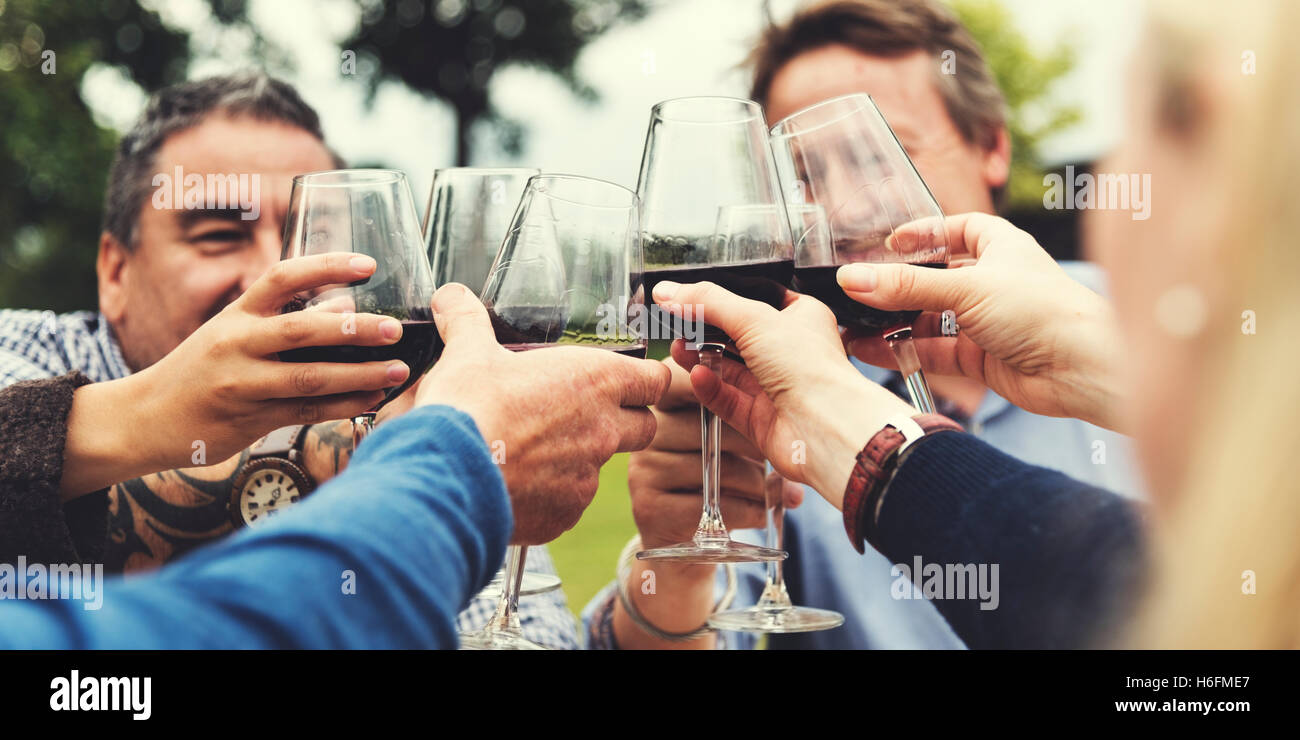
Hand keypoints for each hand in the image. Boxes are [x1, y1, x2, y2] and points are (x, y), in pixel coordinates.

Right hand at [63, 254, 409, 494]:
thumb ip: (287, 321)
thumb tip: (346, 307)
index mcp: (236, 314)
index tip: (368, 264)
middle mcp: (238, 344)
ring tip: (399, 370)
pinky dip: (344, 405)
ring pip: (310, 378)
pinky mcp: (251, 420)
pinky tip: (374, 399)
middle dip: (354, 330)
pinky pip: (307, 412)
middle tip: (395, 328)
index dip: (326, 266)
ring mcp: (243, 384)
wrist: (146, 417)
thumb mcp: (234, 333)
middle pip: (302, 330)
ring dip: (360, 375)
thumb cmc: (202, 369)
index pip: (283, 277)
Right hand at [415, 283, 671, 543]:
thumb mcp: (467, 353)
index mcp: (594, 381)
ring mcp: (588, 477)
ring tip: (533, 450)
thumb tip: (452, 297)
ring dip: (578, 458)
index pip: (656, 379)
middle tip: (584, 414)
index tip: (633, 379)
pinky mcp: (566, 514)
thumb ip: (468, 322)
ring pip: (600, 466)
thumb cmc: (469, 408)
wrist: (450, 475)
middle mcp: (603, 430)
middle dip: (626, 420)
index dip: (648, 379)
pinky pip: (569, 502)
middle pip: (645, 426)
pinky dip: (551, 492)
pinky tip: (517, 482)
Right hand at [614, 359, 803, 648]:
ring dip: (758, 484)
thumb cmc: (723, 473)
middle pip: (708, 427)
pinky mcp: (650, 506)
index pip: (684, 379)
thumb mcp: (732, 435)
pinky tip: (763, 513)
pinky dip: (747, 512)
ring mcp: (645, 469)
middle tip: (781, 460)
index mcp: (665, 401)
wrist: (693, 541)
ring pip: (714, 470)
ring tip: (782, 492)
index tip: (751, 401)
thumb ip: (743, 405)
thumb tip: (781, 388)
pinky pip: (709, 506)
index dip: (717, 384)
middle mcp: (650, 432)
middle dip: (753, 446)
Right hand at [654, 280, 914, 508]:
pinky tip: (697, 375)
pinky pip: (728, 399)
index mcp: (800, 318)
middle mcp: (788, 352)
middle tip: (675, 322)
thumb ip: (707, 302)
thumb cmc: (811, 368)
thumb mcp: (754, 318)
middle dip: (704, 330)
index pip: (755, 300)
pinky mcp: (761, 418)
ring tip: (677, 348)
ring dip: (701, 357)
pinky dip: (710, 387)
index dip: (722, 297)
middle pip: (736, 335)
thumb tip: (668, 291)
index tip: (688, 295)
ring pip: (728, 368)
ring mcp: (774, 387)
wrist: (826, 428)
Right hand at [840, 213, 1125, 430]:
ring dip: (895, 323)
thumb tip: (853, 278)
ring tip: (854, 324)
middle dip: (898, 286)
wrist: (1081, 369)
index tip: (888, 243)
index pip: (955, 230)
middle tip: (858, 290)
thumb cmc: (1043, 311)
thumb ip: (906, 286)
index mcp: (999, 247)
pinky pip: (933, 351)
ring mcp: (985, 322)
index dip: (924, 234)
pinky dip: (904, 352)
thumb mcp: (967, 287)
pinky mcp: (980, 358)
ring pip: (930, 318)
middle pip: (935, 278)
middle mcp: (992, 282)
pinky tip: (873, 351)